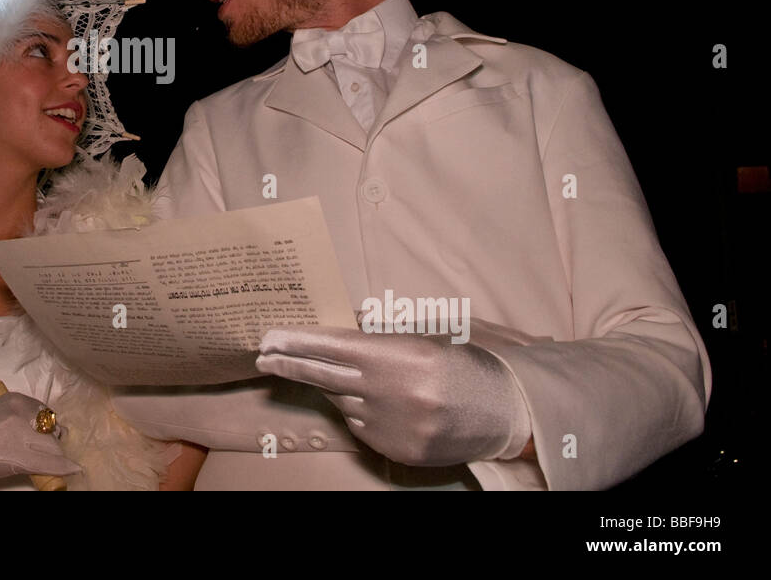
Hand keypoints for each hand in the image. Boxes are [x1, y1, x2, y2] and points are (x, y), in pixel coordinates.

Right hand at [0, 393, 81, 488]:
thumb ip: (17, 416)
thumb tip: (38, 427)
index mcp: (16, 400)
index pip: (45, 413)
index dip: (47, 428)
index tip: (46, 436)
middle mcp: (21, 413)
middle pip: (50, 431)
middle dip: (52, 443)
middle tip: (47, 453)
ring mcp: (21, 435)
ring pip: (52, 448)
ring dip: (54, 456)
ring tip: (53, 463)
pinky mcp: (20, 457)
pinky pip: (50, 463)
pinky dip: (63, 467)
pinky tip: (72, 470)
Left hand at [257, 325, 531, 466]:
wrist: (507, 410)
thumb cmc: (464, 363)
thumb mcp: (423, 335)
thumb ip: (377, 332)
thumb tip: (333, 321)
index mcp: (400, 355)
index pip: (333, 346)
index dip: (298, 341)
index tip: (270, 337)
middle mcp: (392, 392)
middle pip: (325, 375)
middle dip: (291, 364)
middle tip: (264, 356)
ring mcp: (393, 426)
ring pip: (342, 401)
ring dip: (336, 387)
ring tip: (350, 376)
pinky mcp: (396, 450)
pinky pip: (360, 426)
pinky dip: (359, 411)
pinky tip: (376, 402)